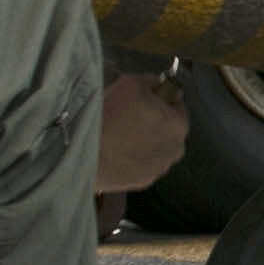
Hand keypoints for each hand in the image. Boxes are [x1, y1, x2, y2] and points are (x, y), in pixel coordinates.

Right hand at [95, 73, 188, 196]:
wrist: (84, 152)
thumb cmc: (110, 116)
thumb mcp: (131, 84)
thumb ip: (152, 82)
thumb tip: (159, 84)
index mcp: (179, 124)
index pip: (177, 106)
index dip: (160, 100)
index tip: (143, 101)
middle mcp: (176, 149)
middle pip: (168, 129)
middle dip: (154, 122)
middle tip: (128, 117)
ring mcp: (160, 169)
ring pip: (156, 148)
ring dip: (144, 141)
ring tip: (120, 135)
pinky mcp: (143, 182)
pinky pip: (143, 164)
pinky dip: (134, 157)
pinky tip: (117, 151)